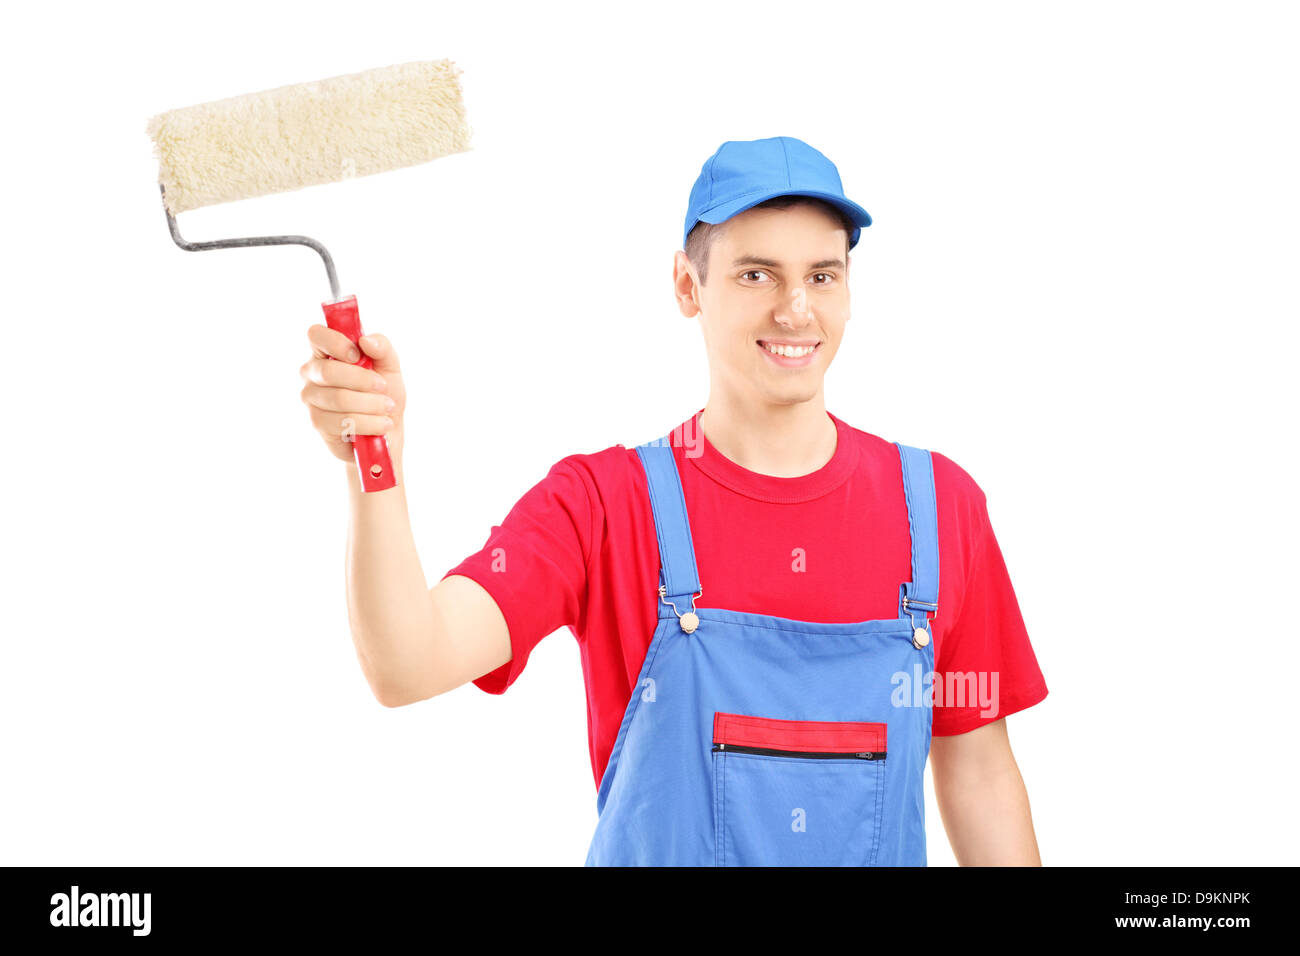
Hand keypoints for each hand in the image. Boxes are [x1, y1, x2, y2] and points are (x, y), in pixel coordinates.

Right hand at [299, 325, 405, 465]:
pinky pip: (342, 421)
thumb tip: (366, 341)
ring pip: (338, 398)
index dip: (335, 342)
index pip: (316, 335)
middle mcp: (312, 373)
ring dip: (371, 404)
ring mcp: (311, 399)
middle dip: (362, 380)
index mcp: (326, 352)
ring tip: (387, 408)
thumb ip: (382, 348)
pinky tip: (382, 424)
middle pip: (328, 371)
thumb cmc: (384, 393)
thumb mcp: (390, 367)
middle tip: (382, 387)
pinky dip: (369, 423)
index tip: (357, 355)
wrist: (388, 429)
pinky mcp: (317, 423)